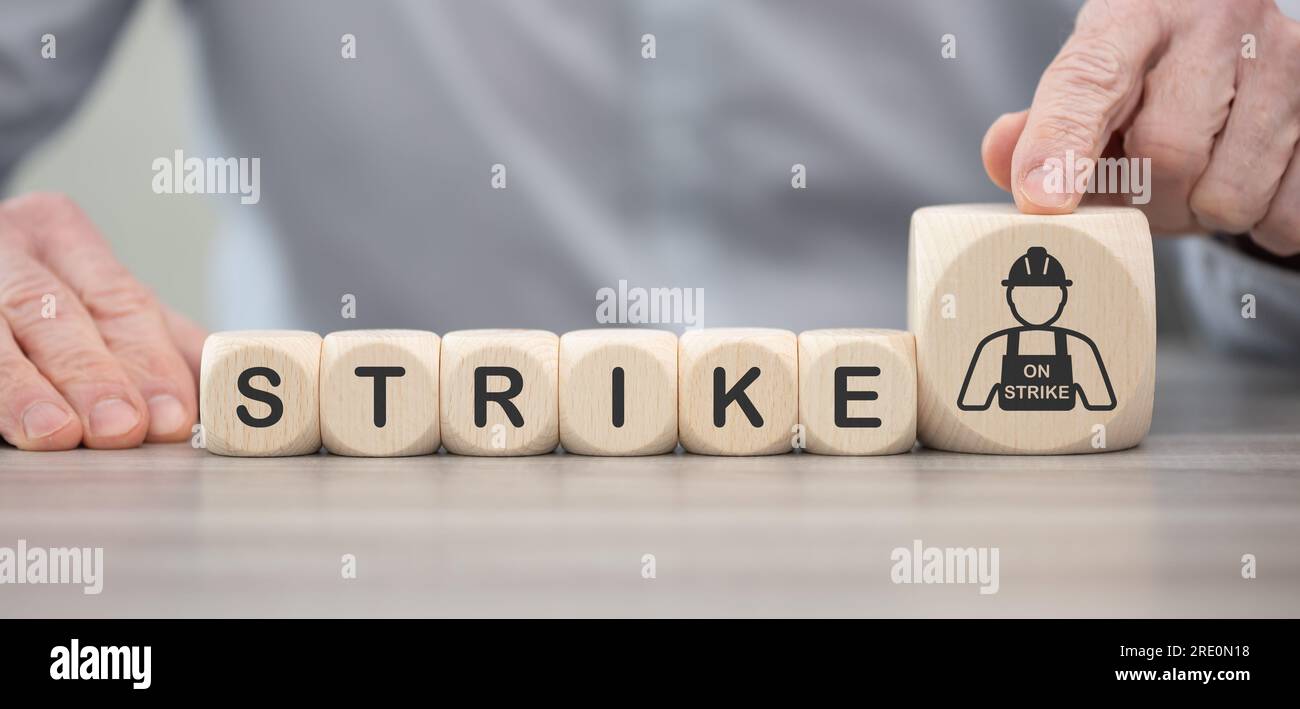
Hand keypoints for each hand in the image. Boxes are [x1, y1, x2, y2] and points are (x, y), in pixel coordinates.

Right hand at [0, 192, 204, 449]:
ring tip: (55, 432)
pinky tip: (4, 432)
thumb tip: (222, 396)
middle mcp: (3, 249)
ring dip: (23, 389)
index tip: (172, 415)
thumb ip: (162, 343)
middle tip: (120, 428)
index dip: (148, 361)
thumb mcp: (102, 303)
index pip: (117, 300)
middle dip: (90, 375)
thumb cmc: (44, 298)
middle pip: (52, 313)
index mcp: (58, 235)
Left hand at [982, 0, 1299, 255]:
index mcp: (1136, 15)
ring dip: (1202, 214)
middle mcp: (1219, 25)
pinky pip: (1287, 214)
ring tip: (1196, 179)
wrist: (1236, 44)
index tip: (1042, 200)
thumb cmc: (1149, 78)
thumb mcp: (1089, 84)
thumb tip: (1002, 157)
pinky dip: (1262, 222)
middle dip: (1144, 200)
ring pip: (1228, 195)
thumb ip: (1043, 126)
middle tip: (1141, 191)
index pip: (1089, 80)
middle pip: (1165, 155)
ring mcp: (1287, 65)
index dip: (1062, 144)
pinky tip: (1247, 180)